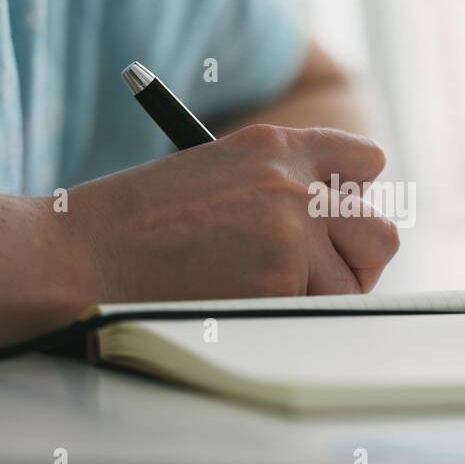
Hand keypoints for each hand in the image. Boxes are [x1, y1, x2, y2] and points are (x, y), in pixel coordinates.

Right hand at [66, 124, 399, 300]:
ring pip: (355, 281)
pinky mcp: (281, 278)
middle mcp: (294, 181)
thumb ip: (279, 187)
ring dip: (325, 296)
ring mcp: (292, 230)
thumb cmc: (137, 222)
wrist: (84, 253)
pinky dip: (292, 317)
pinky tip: (246, 306)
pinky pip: (320, 311)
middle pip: (379, 230)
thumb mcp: (217, 174)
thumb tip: (333, 226)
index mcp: (276, 146)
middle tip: (321, 277)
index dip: (355, 199)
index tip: (337, 224)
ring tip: (272, 295)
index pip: (366, 163)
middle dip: (357, 261)